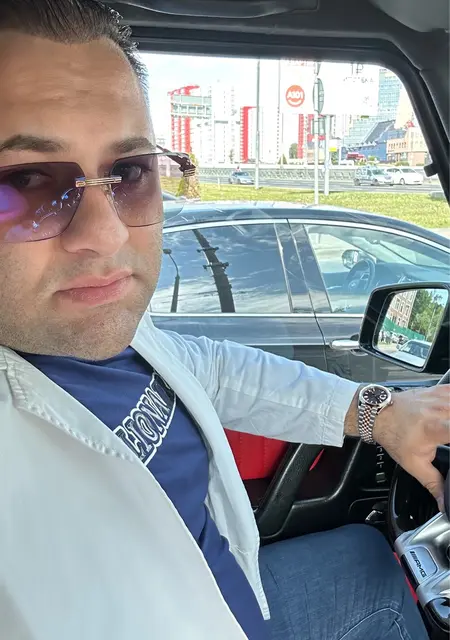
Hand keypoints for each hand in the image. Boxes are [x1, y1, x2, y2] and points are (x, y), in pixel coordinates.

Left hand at [373, 385, 448, 509]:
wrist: (377, 414)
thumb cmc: (393, 435)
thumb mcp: (413, 464)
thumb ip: (433, 483)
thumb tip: (445, 503)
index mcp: (435, 428)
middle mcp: (440, 409)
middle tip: (449, 441)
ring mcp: (441, 397)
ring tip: (449, 431)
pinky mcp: (441, 389)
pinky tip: (449, 415)